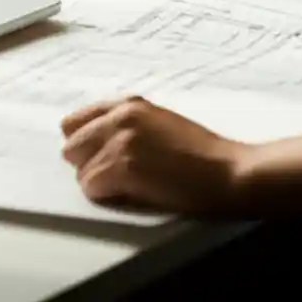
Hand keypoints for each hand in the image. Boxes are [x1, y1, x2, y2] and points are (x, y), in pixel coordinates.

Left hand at [60, 96, 248, 215]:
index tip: (94, 156)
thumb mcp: (160, 122)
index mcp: (128, 104)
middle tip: (117, 176)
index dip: (84, 143)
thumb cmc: (203, 153)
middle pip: (72, 147)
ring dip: (101, 183)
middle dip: (88, 164)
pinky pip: (92, 188)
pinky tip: (135, 193)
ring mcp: (120, 142)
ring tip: (132, 185)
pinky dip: (108, 196)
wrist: (229, 171)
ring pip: (81, 172)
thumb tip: (94, 144)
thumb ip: (126, 125)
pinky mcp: (123, 167)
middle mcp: (119, 117)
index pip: (75, 121)